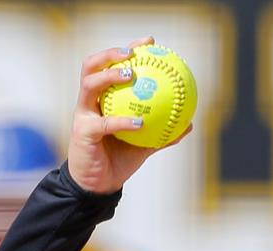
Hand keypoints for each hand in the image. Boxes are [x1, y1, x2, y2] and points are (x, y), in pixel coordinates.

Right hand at [67, 39, 192, 195]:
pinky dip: (122, 121)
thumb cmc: (118, 161)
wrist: (98, 185)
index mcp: (102, 98)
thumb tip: (189, 123)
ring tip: (131, 74)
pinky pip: (104, 123)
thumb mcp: (144, 145)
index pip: (110, 66)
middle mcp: (89, 101)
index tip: (150, 42)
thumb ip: (162, 132)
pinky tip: (140, 123)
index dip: (127, 49)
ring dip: (109, 76)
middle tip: (132, 52)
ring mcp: (83, 114)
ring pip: (90, 85)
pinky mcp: (82, 132)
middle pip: (92, 66)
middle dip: (110, 54)